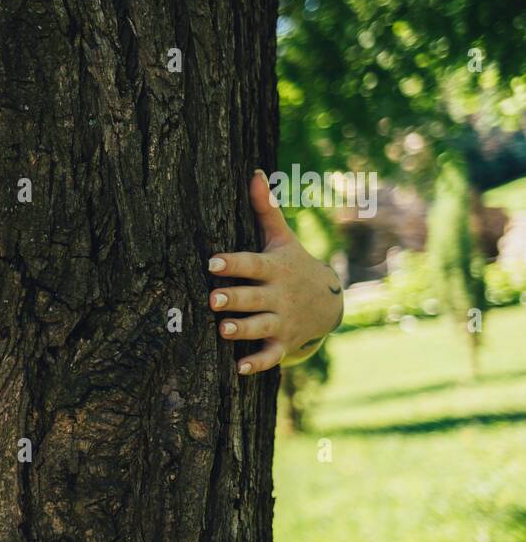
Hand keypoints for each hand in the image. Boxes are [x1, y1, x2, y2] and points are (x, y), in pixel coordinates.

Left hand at [207, 170, 343, 374]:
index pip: (251, 264)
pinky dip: (257, 363)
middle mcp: (278, 296)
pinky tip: (240, 368)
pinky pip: (270, 356)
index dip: (233, 263)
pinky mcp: (282, 343)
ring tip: (222, 330)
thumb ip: (265, 210)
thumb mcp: (283, 239)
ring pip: (260, 327)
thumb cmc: (292, 265)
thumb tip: (254, 173)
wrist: (330, 302)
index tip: (212, 262)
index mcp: (275, 268)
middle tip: (212, 299)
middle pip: (253, 298)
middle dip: (234, 299)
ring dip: (242, 330)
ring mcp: (282, 321)